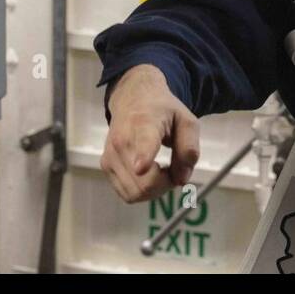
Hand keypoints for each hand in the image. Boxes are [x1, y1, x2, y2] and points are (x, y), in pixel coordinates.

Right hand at [99, 64, 199, 202]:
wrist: (133, 100)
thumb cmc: (163, 111)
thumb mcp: (187, 121)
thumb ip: (189, 148)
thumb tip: (181, 180)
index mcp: (146, 124)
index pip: (143, 143)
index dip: (143, 157)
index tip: (141, 167)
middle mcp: (122, 141)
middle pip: (144, 182)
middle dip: (166, 184)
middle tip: (174, 169)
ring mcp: (110, 156)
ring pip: (135, 193)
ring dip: (155, 190)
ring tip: (161, 170)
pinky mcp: (105, 167)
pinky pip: (127, 193)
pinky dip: (142, 191)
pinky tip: (149, 174)